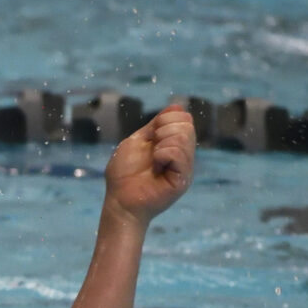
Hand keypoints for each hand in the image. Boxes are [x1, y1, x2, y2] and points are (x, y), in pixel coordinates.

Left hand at [103, 105, 195, 225]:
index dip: (167, 118)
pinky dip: (164, 154)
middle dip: (164, 129)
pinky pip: (180, 153)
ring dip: (162, 143)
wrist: (120, 200)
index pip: (184, 117)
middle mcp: (182, 154)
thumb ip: (156, 125)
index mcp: (172, 143)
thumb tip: (177, 107)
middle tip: (152, 147)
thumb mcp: (137, 141)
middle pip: (187, 124)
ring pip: (184, 136)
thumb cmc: (123, 173)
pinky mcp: (183, 179)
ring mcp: (184, 166)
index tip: (151, 134)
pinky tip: (157, 166)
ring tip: (154, 159)